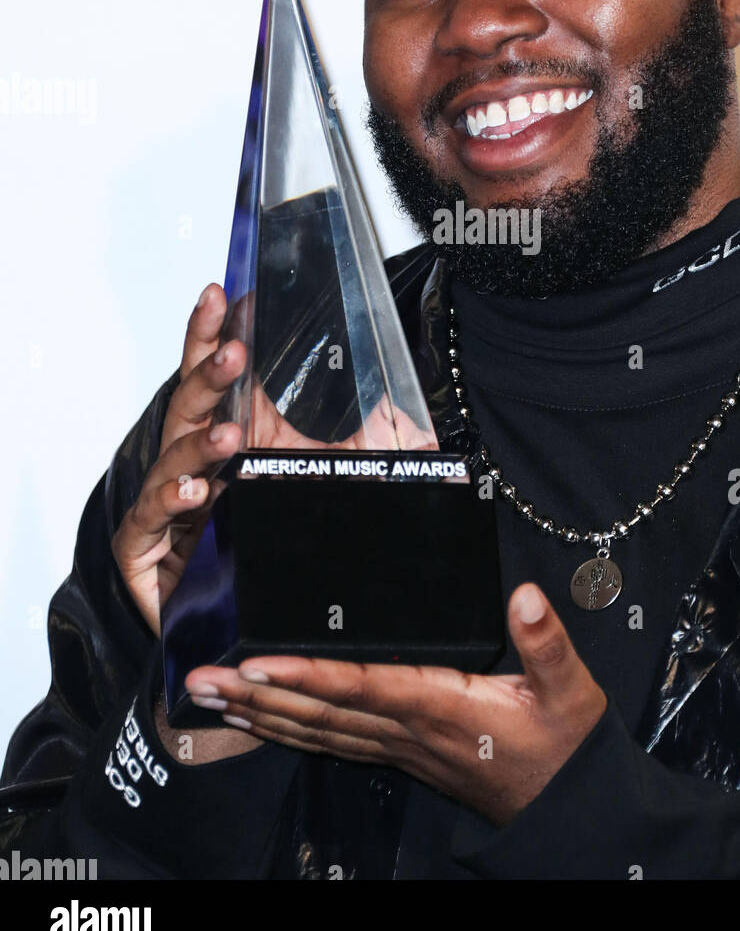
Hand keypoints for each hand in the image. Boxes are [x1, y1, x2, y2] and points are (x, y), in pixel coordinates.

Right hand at [112, 284, 436, 640]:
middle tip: (235, 354)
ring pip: (170, 459)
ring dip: (198, 444)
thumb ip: (361, 448)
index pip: (217, 379)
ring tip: (229, 437)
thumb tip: (405, 411)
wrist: (238, 636)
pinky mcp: (143, 552)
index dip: (214, 336)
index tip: (223, 294)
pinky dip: (166, 503)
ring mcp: (163, 506)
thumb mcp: (327, 489)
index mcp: (226, 441)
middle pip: (191, 406)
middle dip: (209, 376)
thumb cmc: (268, 555)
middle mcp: (190, 465)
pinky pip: (147, 521)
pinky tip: (191, 494)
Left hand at [184, 583, 607, 826]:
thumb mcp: (569, 689)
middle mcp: (407, 729)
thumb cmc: (562, 744)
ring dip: (261, 715)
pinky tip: (262, 721)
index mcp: (441, 707)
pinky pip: (333, 743)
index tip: (258, 662)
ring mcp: (399, 746)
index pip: (361, 687)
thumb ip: (545, 641)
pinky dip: (290, 732)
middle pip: (320, 713)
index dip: (308, 676)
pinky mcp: (400, 752)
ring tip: (211, 697)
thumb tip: (524, 596)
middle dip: (257, 696)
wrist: (566, 806)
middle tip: (201, 679)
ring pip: (317, 733)